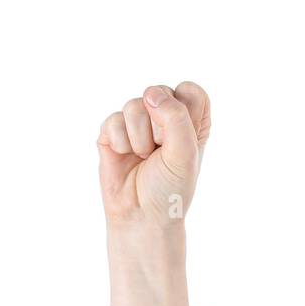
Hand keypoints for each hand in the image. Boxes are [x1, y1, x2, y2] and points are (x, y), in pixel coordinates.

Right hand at [97, 83, 210, 305]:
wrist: (141, 215)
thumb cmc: (170, 187)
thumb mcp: (184, 153)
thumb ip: (176, 117)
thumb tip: (150, 92)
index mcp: (192, 121)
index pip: (191, 91)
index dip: (183, 109)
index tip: (181, 137)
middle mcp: (165, 117)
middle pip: (159, 91)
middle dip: (159, 124)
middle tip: (161, 149)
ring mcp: (137, 123)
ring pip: (133, 104)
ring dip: (139, 137)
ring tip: (144, 157)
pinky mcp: (112, 132)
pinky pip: (113, 120)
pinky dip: (120, 142)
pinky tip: (126, 157)